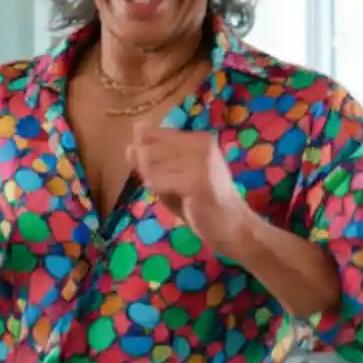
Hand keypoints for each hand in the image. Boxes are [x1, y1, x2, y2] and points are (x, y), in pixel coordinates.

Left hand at [126, 122, 256, 258]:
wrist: (233, 228)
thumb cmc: (201, 204)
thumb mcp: (174, 179)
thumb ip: (152, 162)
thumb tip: (128, 146)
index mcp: (198, 139)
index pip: (154, 135)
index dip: (145, 155)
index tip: (159, 173)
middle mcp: (201, 143)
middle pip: (149, 149)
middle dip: (147, 171)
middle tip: (167, 187)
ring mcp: (200, 161)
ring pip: (151, 165)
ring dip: (153, 183)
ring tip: (173, 193)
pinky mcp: (196, 181)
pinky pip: (158, 181)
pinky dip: (158, 191)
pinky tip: (174, 198)